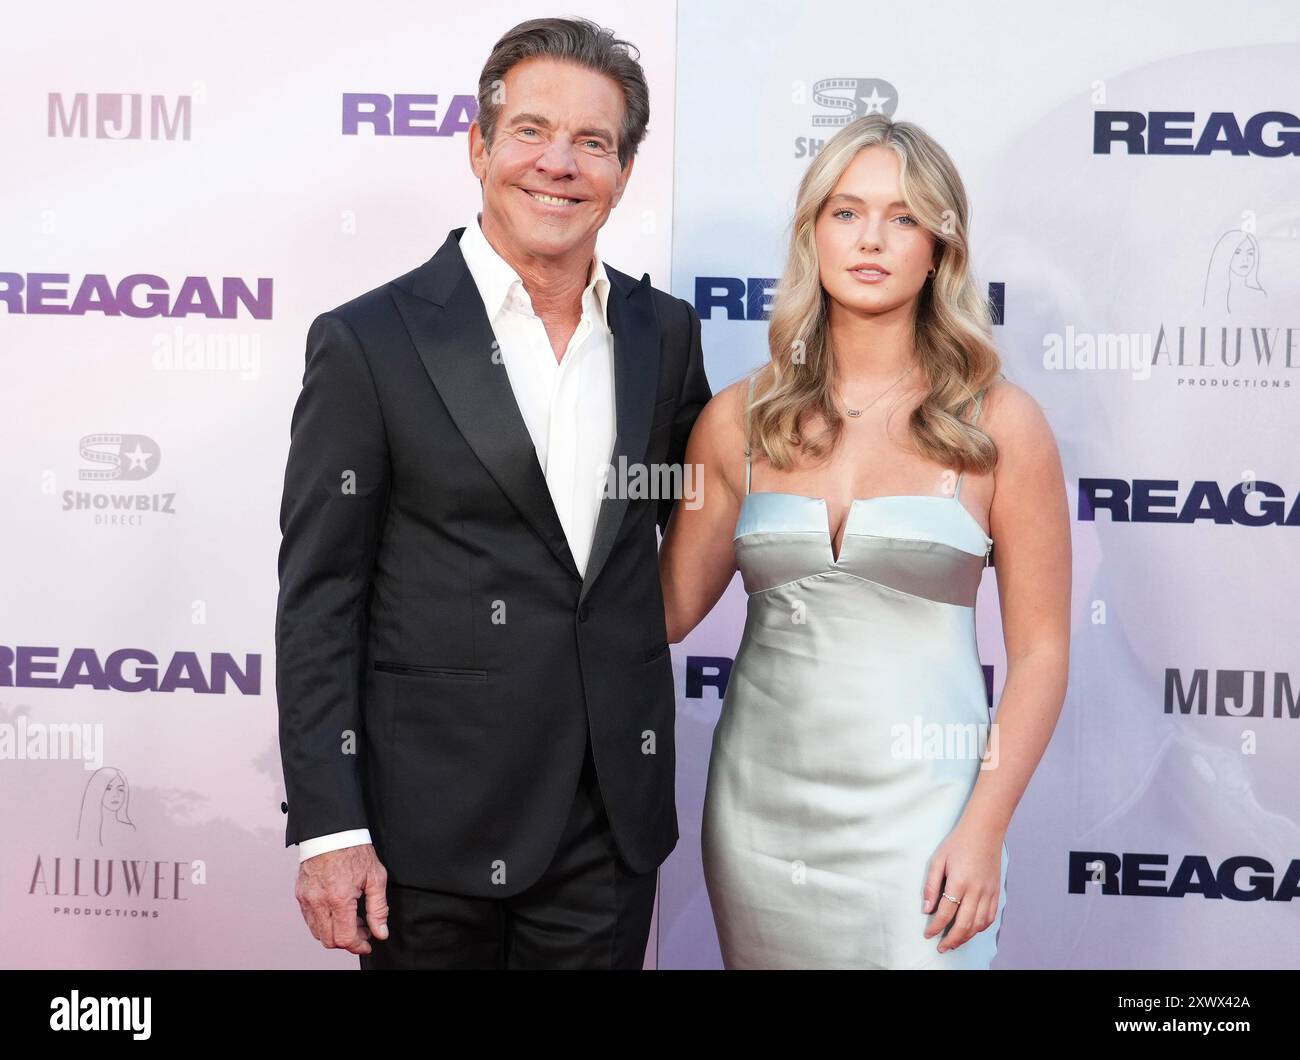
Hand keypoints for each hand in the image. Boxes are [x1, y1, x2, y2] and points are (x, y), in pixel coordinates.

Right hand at [295, 843, 388, 954]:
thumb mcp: (376, 877)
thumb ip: (379, 908)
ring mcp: (307, 898)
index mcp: (339, 898)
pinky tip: (337, 912)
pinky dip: (323, 923)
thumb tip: (380, 932)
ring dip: (334, 933)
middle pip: (330, 940)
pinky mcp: (300, 894)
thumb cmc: (354, 850)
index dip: (358, 946)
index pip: (345, 938)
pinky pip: (309, 919)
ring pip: (317, 933)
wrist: (332, 831)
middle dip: (348, 941)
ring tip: (351, 920)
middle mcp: (319, 901)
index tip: (368, 943)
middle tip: (362, 930)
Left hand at [921, 821, 1002, 953]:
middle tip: (941, 948)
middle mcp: (977, 891)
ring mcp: (989, 893)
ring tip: (954, 943)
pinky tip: (971, 931)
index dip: (936, 927)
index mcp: (960, 882)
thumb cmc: (958, 844)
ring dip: (966, 937)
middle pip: (964, 924)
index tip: (928, 935)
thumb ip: (931, 886)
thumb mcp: (938, 860)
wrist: (984, 832)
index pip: (946, 913)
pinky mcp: (997, 893)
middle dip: (951, 940)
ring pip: (978, 924)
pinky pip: (990, 917)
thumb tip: (926, 909)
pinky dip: (980, 928)